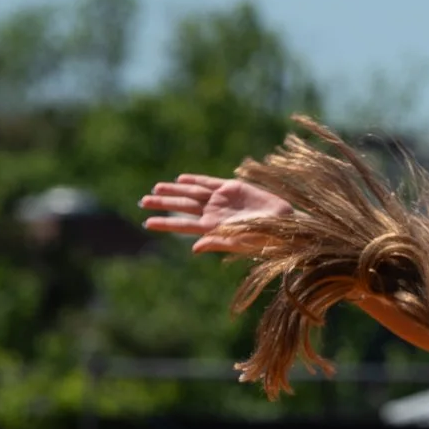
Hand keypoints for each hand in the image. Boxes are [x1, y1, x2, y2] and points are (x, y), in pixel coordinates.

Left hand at [138, 173, 290, 252]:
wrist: (285, 223)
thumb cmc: (265, 238)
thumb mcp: (241, 243)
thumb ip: (217, 242)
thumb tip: (193, 248)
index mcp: (212, 228)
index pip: (183, 224)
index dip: (165, 222)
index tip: (146, 222)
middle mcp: (213, 213)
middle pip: (182, 206)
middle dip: (163, 203)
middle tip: (143, 201)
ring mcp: (221, 199)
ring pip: (191, 193)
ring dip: (174, 191)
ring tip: (156, 189)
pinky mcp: (232, 188)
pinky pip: (209, 182)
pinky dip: (195, 180)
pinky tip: (181, 180)